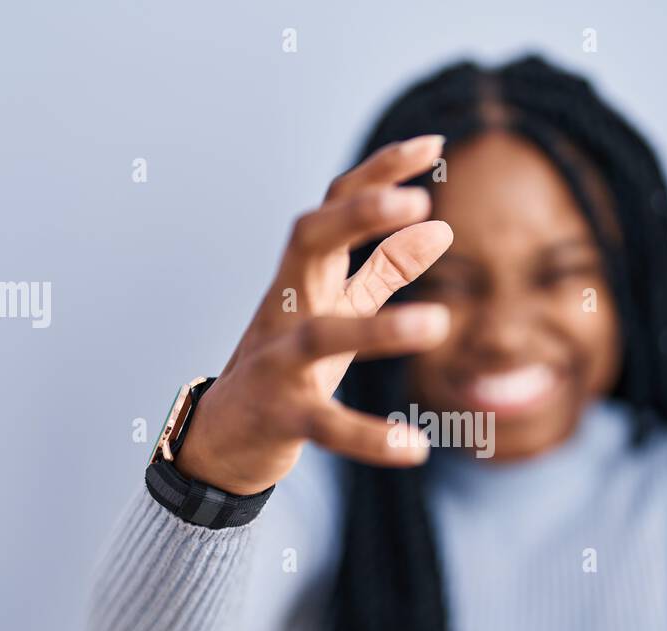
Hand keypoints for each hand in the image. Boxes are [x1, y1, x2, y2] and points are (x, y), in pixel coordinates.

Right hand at [175, 135, 453, 494]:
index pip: (336, 206)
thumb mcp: (338, 308)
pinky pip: (328, 426)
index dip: (379, 173)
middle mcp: (287, 307)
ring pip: (321, 335)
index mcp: (304, 276)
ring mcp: (280, 361)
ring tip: (440, 323)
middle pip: (309, 241)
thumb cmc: (289, 361)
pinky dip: (370, 439)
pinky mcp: (284, 417)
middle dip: (357, 215)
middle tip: (415, 202)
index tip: (432, 144)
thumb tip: (440, 226)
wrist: (225, 436)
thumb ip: (385, 269)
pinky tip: (416, 450)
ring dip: (380, 328)